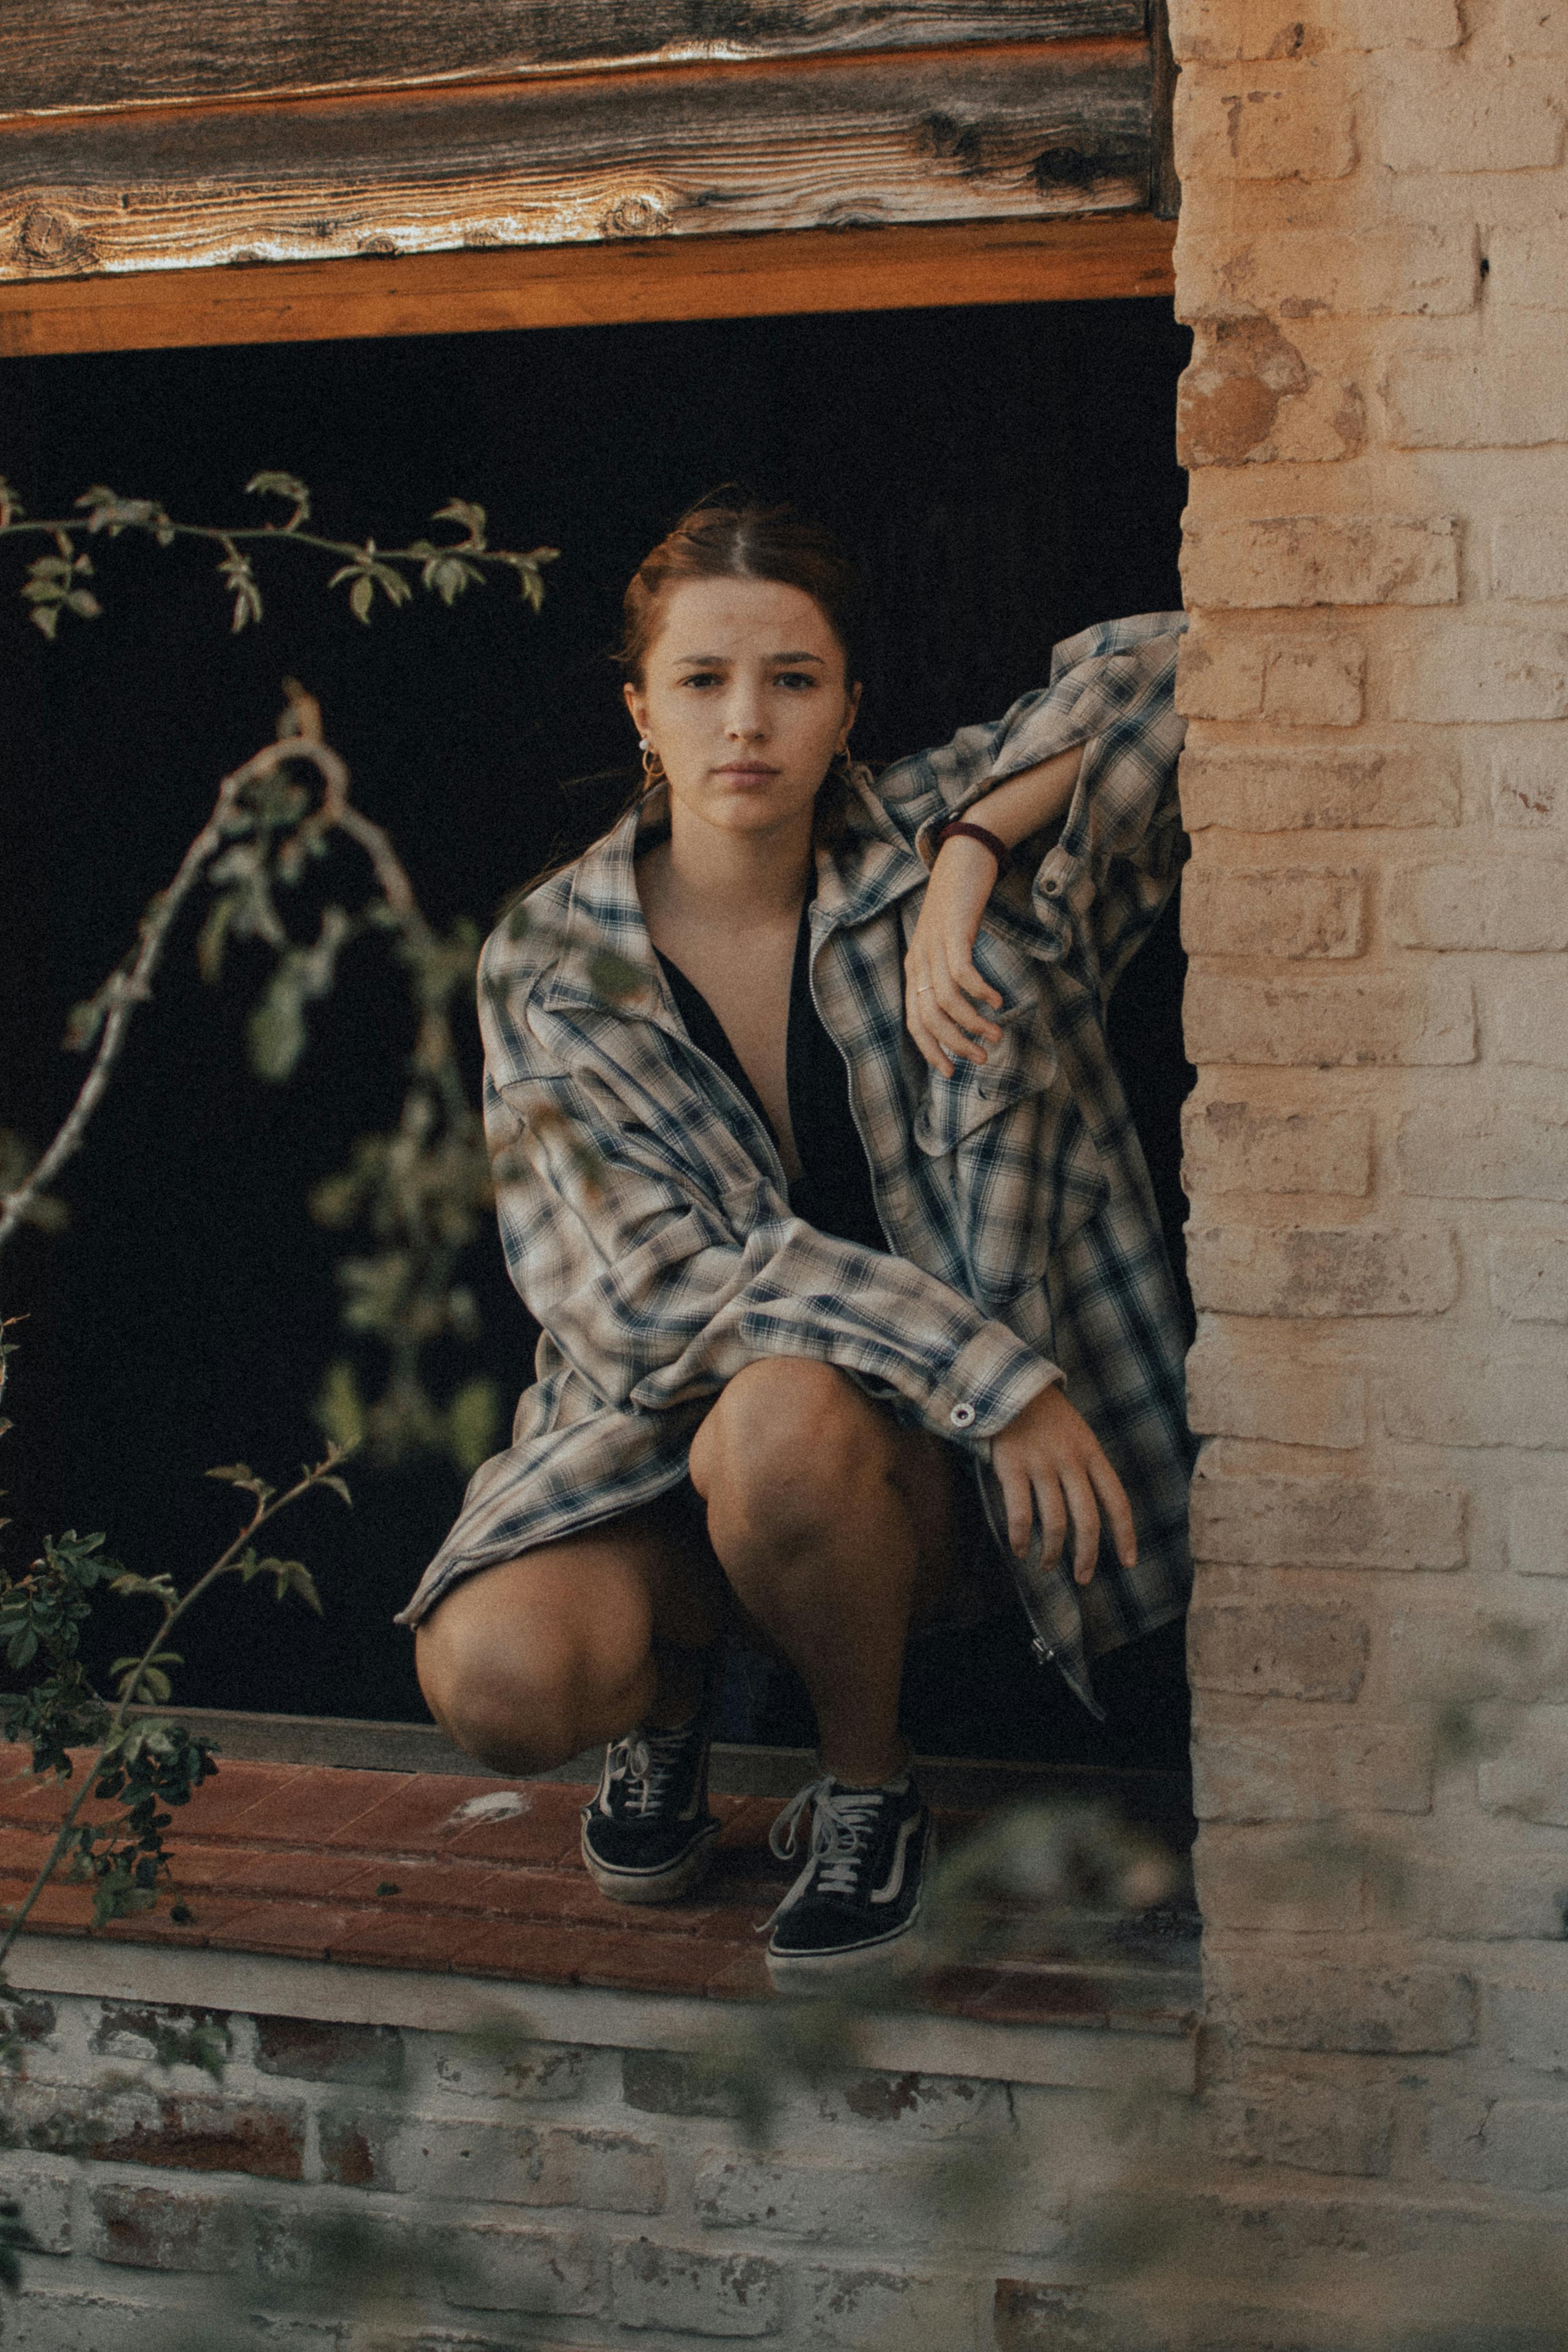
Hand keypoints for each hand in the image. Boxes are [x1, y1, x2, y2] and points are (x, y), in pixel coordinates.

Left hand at [904, 835, 1004, 1075]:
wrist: (963, 857)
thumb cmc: (959, 905)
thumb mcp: (947, 944)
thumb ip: (948, 973)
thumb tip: (963, 1009)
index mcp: (915, 969)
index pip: (914, 1021)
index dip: (930, 1050)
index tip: (951, 1071)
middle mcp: (919, 960)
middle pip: (930, 1017)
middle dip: (955, 1044)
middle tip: (982, 1058)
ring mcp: (933, 945)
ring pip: (946, 1000)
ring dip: (972, 1023)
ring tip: (996, 1035)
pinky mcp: (952, 930)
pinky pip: (962, 971)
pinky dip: (979, 991)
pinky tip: (997, 1001)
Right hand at [989, 1384, 1136, 1584]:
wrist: (1009, 1385)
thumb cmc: (1046, 1416)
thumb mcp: (1079, 1435)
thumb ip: (1087, 1468)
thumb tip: (1094, 1513)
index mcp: (1092, 1454)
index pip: (1117, 1501)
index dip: (1126, 1535)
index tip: (1129, 1562)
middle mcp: (1071, 1462)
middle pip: (1087, 1520)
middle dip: (1087, 1555)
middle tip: (1083, 1577)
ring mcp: (1041, 1464)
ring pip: (1055, 1522)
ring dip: (1053, 1553)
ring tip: (1047, 1567)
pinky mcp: (1012, 1467)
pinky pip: (1021, 1513)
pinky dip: (1021, 1537)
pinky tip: (1020, 1550)